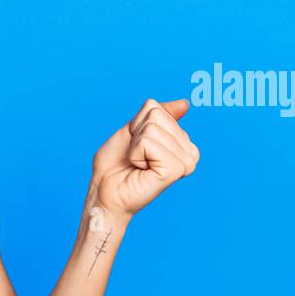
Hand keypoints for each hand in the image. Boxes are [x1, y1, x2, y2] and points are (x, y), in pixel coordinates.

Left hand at [91, 98, 199, 219]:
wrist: (104, 192)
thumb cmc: (116, 165)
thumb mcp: (134, 130)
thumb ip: (160, 114)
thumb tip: (185, 104)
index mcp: (181, 141)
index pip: (158, 109)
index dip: (137, 125)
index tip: (134, 146)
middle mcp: (189, 151)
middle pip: (156, 116)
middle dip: (137, 134)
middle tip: (135, 157)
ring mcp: (185, 161)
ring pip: (152, 128)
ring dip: (135, 146)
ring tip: (138, 164)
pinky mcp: (176, 170)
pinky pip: (148, 142)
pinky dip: (136, 154)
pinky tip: (140, 170)